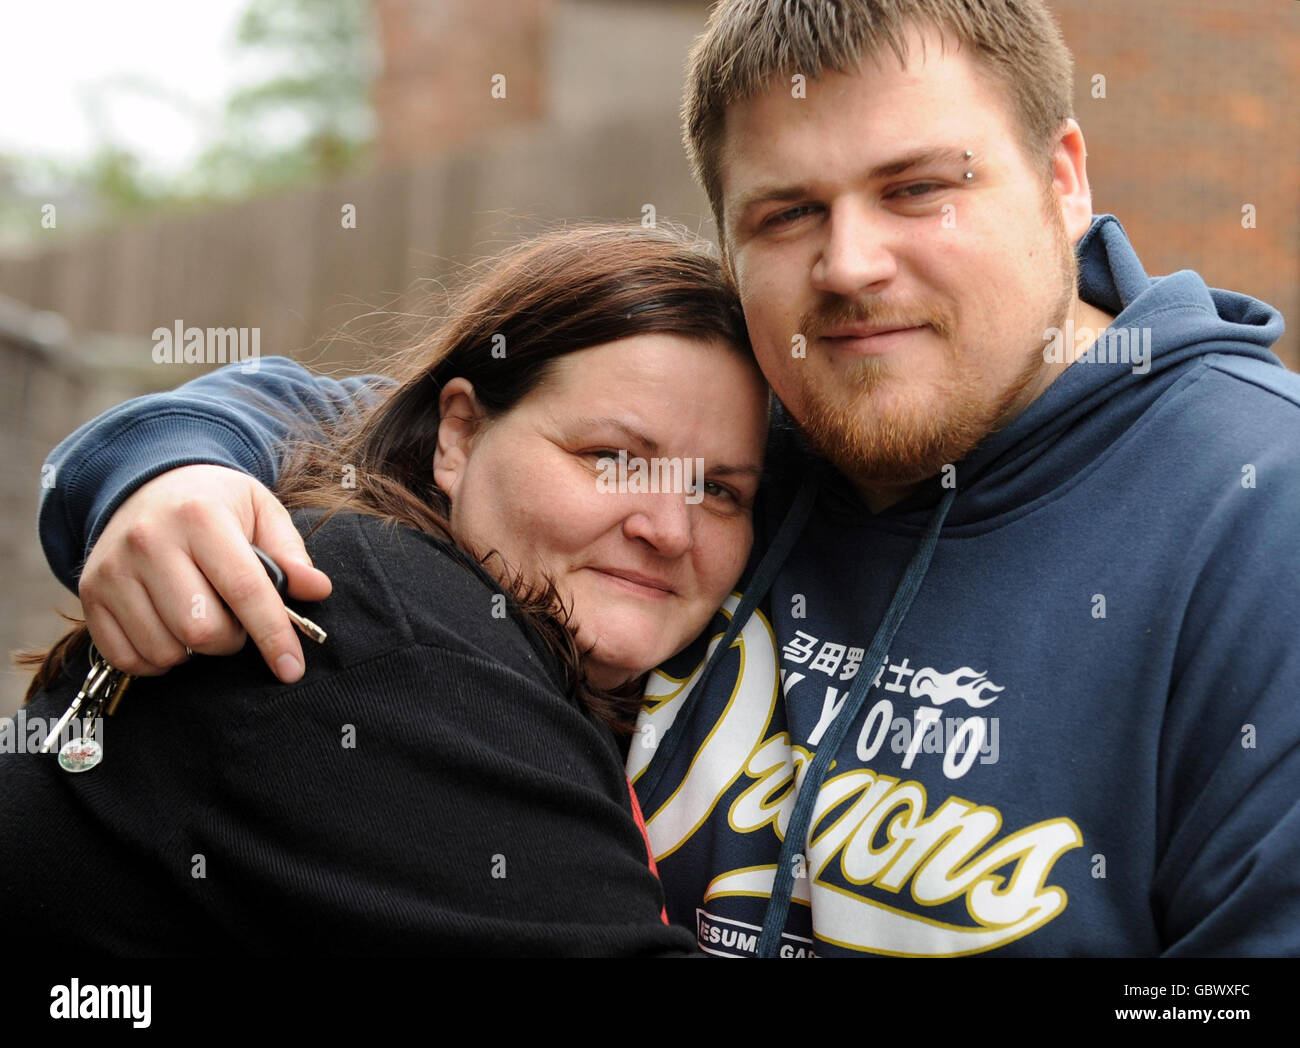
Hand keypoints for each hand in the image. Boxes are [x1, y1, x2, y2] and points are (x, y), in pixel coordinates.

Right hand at [78, 465, 332, 681]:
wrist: (148, 484)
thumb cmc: (213, 503)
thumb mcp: (260, 510)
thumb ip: (290, 552)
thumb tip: (316, 589)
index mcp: (200, 516)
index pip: (244, 589)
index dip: (273, 635)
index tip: (292, 668)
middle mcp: (149, 541)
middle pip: (202, 629)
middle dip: (232, 639)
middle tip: (236, 618)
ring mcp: (114, 570)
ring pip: (166, 649)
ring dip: (196, 651)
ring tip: (202, 617)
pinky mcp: (91, 594)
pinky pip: (128, 658)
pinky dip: (158, 660)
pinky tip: (172, 633)